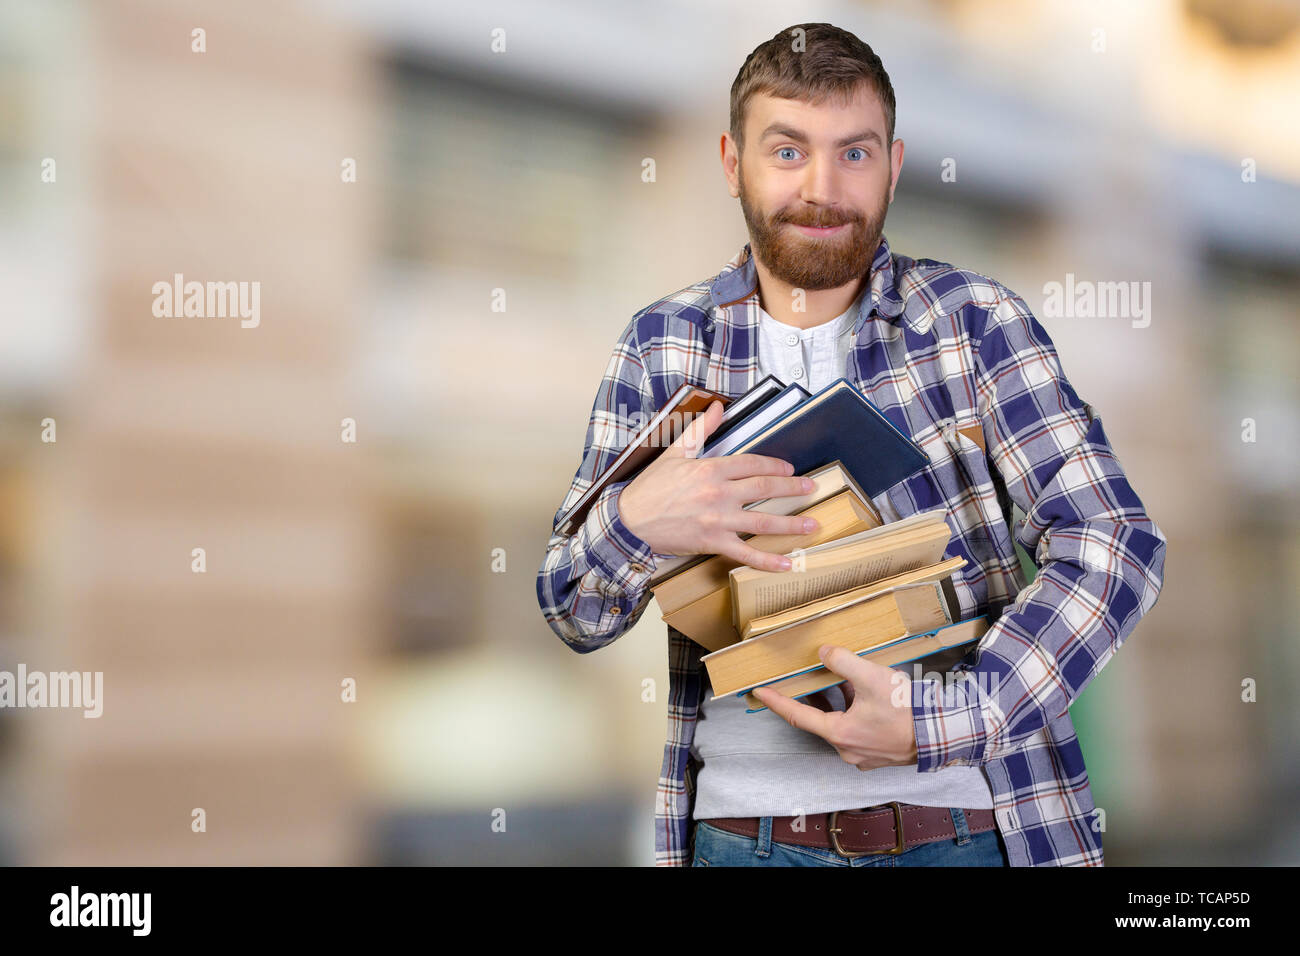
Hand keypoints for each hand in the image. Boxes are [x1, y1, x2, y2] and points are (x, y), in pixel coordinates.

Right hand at [616, 399, 819, 572]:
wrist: (630, 520)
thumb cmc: (650, 488)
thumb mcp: (675, 453)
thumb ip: (700, 430)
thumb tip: (717, 407)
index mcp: (710, 469)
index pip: (752, 463)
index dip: (774, 465)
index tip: (788, 468)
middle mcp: (719, 493)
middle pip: (765, 487)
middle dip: (792, 488)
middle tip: (811, 488)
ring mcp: (718, 520)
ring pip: (763, 520)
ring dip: (791, 523)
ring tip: (812, 525)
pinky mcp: (713, 542)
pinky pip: (745, 553)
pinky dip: (768, 560)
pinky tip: (787, 562)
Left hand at [752, 645, 918, 770]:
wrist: (943, 736)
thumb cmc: (908, 710)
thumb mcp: (872, 677)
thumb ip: (843, 662)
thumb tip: (824, 653)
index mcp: (839, 734)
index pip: (797, 716)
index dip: (776, 702)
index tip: (759, 692)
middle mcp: (847, 750)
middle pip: (820, 721)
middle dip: (811, 700)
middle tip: (801, 681)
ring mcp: (863, 756)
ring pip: (840, 726)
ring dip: (837, 706)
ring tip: (838, 683)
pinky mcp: (879, 755)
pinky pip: (857, 732)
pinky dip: (853, 715)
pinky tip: (863, 698)